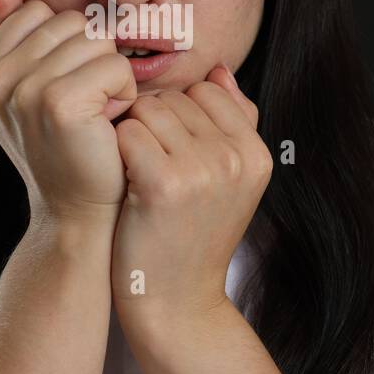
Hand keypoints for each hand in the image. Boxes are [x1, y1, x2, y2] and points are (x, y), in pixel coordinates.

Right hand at [0, 0, 138, 228]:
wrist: (78, 215)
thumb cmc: (66, 149)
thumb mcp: (30, 92)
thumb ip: (14, 38)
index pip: (38, 11)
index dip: (66, 46)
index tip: (63, 91)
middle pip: (70, 22)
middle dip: (91, 59)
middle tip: (85, 108)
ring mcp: (21, 91)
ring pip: (96, 40)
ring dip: (110, 77)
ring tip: (96, 116)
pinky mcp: (58, 103)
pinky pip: (115, 66)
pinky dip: (125, 94)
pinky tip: (108, 126)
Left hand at [110, 63, 272, 327]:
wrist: (176, 304)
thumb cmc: (192, 236)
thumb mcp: (229, 181)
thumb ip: (231, 123)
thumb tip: (218, 69)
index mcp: (256, 152)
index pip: (205, 90)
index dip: (177, 117)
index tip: (172, 156)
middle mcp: (237, 157)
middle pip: (173, 98)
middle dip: (152, 126)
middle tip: (151, 173)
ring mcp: (204, 170)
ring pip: (146, 110)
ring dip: (131, 139)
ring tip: (139, 180)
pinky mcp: (164, 184)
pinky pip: (127, 133)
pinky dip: (117, 155)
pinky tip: (126, 186)